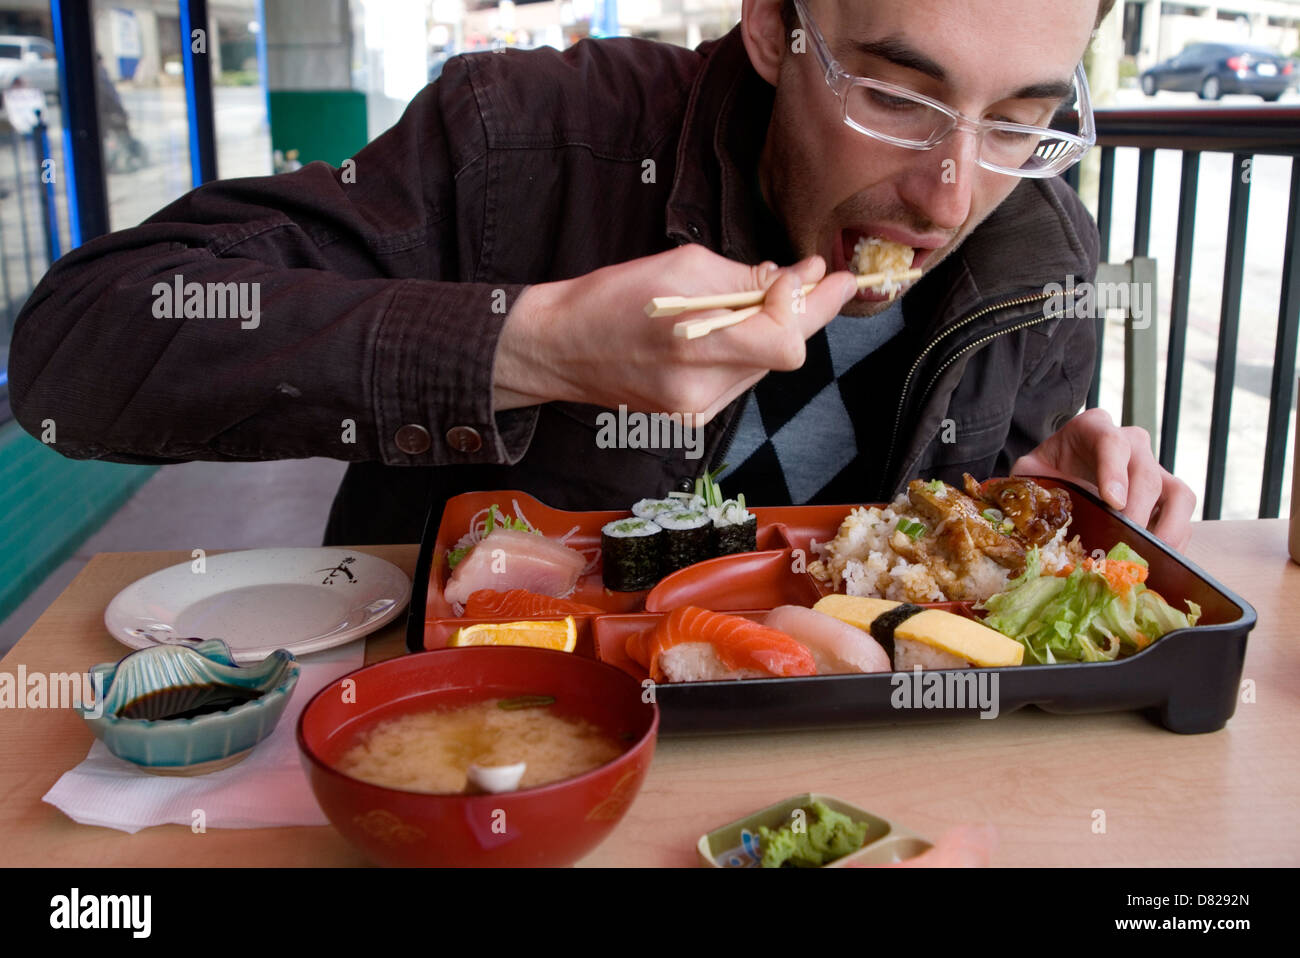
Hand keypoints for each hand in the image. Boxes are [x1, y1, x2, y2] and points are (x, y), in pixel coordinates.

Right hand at [492, 245, 858, 422]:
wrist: (559, 347)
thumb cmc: (613, 296)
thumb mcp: (683, 266)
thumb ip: (747, 278)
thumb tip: (800, 278)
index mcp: (696, 345)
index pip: (785, 339)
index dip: (810, 306)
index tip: (822, 273)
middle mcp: (702, 389)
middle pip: (785, 356)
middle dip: (807, 314)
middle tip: (827, 281)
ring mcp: (697, 410)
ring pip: (765, 367)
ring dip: (774, 330)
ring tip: (762, 298)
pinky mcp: (691, 418)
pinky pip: (739, 379)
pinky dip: (745, 350)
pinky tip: (730, 330)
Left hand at [1011, 407, 1195, 549]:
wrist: (1061, 472)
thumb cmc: (1047, 471)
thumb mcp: (1030, 471)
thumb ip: (1026, 485)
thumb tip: (1022, 517)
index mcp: (1093, 429)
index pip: (1111, 442)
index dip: (1114, 472)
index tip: (1113, 502)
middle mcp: (1131, 443)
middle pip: (1146, 474)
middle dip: (1136, 512)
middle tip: (1122, 543)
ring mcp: (1154, 468)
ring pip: (1178, 493)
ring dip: (1166, 528)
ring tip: (1146, 556)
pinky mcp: (1168, 494)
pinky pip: (1184, 515)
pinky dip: (1174, 540)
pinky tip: (1157, 561)